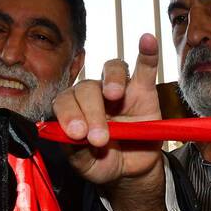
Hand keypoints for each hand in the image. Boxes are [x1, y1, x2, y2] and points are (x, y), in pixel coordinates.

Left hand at [52, 33, 168, 210]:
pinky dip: (147, 52)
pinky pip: (145, 67)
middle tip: (100, 137)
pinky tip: (147, 40)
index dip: (68, 115)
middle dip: (91, 112)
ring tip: (114, 95)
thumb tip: (73, 137)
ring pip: (111, 70)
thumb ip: (76, 153)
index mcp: (72, 110)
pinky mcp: (144, 90)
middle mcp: (93, 94)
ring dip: (111, 79)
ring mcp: (119, 89)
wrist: (131, 170)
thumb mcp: (86, 165)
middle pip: (87, 89)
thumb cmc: (102, 162)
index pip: (64, 103)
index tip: (77, 134)